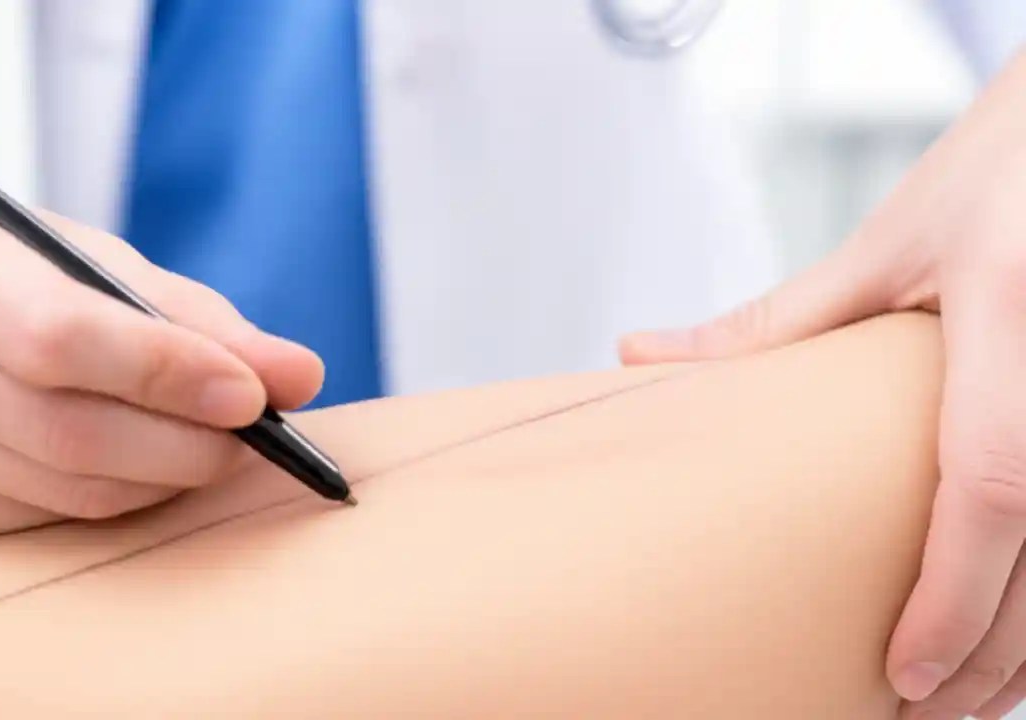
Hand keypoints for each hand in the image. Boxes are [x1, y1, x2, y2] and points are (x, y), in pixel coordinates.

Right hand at [0, 197, 322, 534]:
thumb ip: (194, 317)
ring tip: (207, 448)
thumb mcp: (94, 261)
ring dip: (158, 477)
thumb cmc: (12, 266)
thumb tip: (298, 376)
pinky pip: (38, 517)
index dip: (165, 371)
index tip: (255, 395)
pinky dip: (111, 499)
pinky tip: (138, 468)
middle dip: (180, 442)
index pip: (56, 332)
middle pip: (59, 426)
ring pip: (57, 485)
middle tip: (251, 437)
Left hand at [621, 53, 1025, 718]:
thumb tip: (638, 355)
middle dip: (996, 651)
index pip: (986, 482)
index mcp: (1003, 319)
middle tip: (923, 715)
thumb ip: (777, 319)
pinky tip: (1015, 630)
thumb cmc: (990, 174)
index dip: (954, 593)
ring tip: (968, 700)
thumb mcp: (885, 242)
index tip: (904, 673)